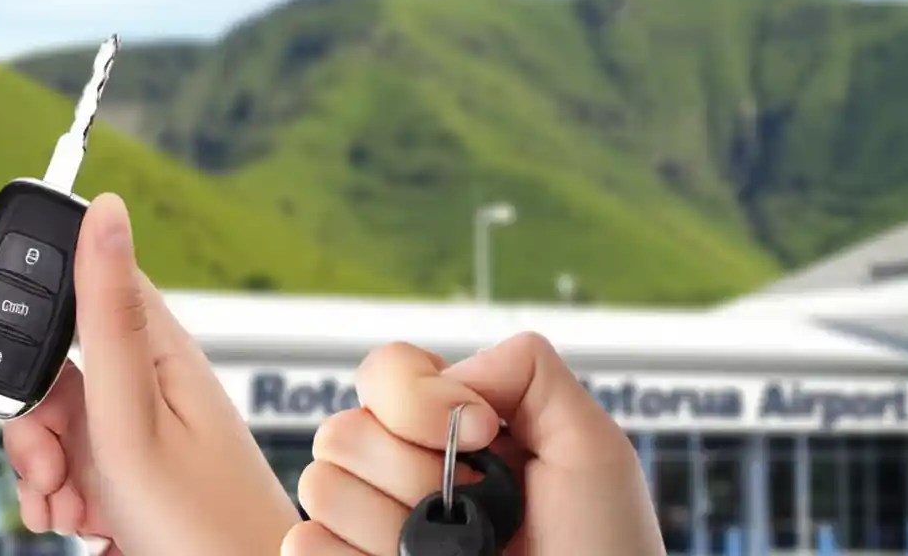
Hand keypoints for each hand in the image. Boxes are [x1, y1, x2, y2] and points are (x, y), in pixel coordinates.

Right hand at [3, 194, 300, 554]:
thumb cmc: (199, 524)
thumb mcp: (133, 416)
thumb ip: (107, 318)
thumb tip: (105, 209)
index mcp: (160, 353)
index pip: (90, 282)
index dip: (40, 308)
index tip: (22, 362)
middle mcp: (152, 386)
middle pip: (57, 369)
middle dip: (34, 421)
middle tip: (54, 467)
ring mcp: (142, 432)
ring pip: (57, 425)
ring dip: (44, 469)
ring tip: (74, 508)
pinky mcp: (133, 474)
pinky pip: (73, 468)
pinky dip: (60, 498)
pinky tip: (82, 524)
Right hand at [284, 334, 664, 555]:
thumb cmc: (605, 551)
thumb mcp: (591, 446)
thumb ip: (528, 371)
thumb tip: (447, 374)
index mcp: (447, 427)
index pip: (383, 372)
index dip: (418, 399)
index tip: (481, 435)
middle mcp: (399, 469)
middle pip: (340, 429)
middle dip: (413, 471)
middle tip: (475, 509)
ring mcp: (371, 525)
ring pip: (320, 487)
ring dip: (393, 525)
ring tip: (456, 554)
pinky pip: (303, 543)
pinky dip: (352, 555)